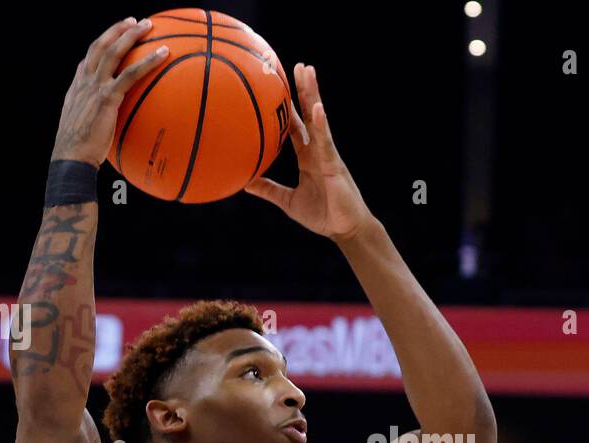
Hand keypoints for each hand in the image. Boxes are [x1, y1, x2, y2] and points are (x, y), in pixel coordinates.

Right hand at [51, 17, 167, 166]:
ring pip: (113, 52)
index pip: (89, 59)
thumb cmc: (80, 151)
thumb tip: (109, 127)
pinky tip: (164, 53)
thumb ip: (96, 119)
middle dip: (117, 30)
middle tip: (134, 22)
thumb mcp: (85, 128)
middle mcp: (84, 81)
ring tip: (148, 25)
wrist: (71, 157)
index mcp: (78, 87)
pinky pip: (131, 74)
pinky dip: (148, 61)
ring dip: (131, 35)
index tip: (114, 36)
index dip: (102, 44)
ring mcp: (94, 87)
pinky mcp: (107, 97)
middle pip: (100, 46)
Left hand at [243, 63, 374, 240]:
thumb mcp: (287, 201)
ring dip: (313, 94)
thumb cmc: (321, 216)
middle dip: (304, 90)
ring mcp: (328, 154)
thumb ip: (268, 189)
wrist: (344, 230)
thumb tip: (243, 182)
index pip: (296, 126)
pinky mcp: (335, 163)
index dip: (289, 107)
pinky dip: (322, 124)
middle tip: (298, 65)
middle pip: (310, 114)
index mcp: (308, 157)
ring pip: (319, 119)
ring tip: (308, 71)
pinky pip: (327, 141)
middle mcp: (318, 150)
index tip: (280, 85)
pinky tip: (318, 109)